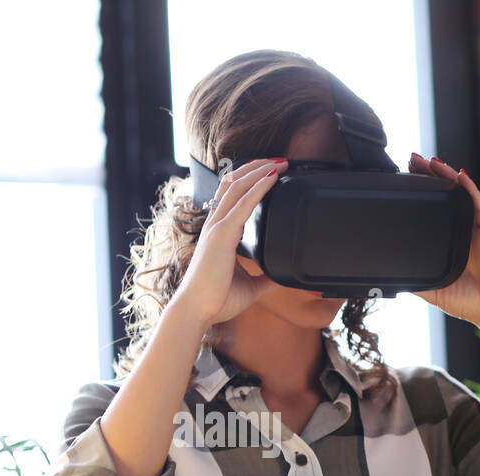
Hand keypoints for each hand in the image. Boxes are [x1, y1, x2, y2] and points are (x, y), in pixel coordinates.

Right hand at [167, 157, 286, 327]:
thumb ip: (265, 279)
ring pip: (237, 186)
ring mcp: (217, 227)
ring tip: (279, 163)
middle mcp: (215, 225)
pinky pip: (243, 204)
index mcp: (219, 233)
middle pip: (233, 183)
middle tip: (279, 161)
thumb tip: (282, 277)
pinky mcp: (221, 234)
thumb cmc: (216, 301)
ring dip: (259, 171)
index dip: (249, 180)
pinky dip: (259, 188)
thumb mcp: (250, 287)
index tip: (270, 172)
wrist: (197, 312)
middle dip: (256, 168)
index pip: (232, 196)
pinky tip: (272, 178)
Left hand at [408, 153, 479, 336]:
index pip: (436, 207)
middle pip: (447, 194)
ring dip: (447, 174)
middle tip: (411, 158)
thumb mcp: (433, 288)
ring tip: (430, 160)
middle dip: (430, 175)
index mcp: (453, 239)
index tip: (404, 174)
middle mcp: (467, 229)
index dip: (423, 190)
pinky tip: (458, 175)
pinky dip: (469, 189)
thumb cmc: (468, 301)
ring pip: (462, 194)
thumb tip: (390, 273)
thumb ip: (415, 278)